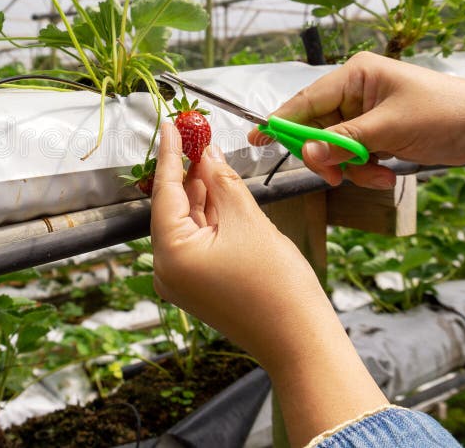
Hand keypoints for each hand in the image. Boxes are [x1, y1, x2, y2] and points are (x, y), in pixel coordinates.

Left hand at [150, 123, 387, 443]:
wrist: (301, 340)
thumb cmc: (276, 286)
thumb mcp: (248, 221)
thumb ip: (223, 182)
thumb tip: (208, 154)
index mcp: (170, 255)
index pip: (164, 192)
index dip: (169, 153)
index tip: (170, 124)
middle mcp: (167, 269)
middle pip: (173, 207)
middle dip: (187, 170)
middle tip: (196, 133)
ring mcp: (183, 279)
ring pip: (187, 222)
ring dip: (199, 190)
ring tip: (209, 153)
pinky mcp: (200, 283)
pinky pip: (198, 239)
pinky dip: (208, 214)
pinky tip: (217, 186)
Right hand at [248, 51, 464, 188]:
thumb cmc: (443, 112)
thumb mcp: (388, 128)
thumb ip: (343, 142)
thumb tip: (307, 154)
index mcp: (354, 74)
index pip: (305, 99)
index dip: (281, 121)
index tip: (256, 139)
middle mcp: (355, 91)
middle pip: (316, 128)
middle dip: (328, 155)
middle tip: (335, 177)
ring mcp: (364, 113)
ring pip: (335, 147)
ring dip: (352, 167)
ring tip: (379, 175)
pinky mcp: (376, 132)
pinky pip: (353, 155)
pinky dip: (365, 169)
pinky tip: (387, 174)